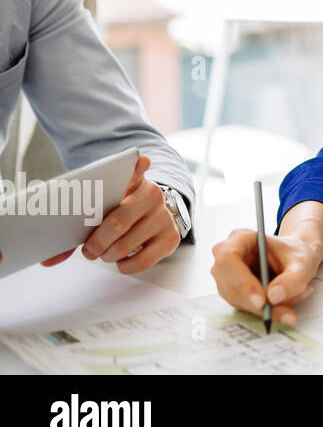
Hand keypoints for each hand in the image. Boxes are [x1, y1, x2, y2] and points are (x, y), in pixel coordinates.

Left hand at [67, 154, 181, 272]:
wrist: (150, 218)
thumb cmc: (118, 212)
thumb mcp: (101, 209)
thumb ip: (75, 226)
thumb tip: (47, 260)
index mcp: (133, 181)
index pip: (135, 170)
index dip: (137, 166)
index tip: (140, 161)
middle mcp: (152, 195)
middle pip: (118, 222)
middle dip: (96, 242)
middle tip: (88, 251)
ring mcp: (163, 216)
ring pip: (126, 245)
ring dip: (108, 255)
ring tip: (104, 253)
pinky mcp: (171, 237)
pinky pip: (143, 260)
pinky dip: (125, 265)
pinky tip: (121, 259)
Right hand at [210, 229, 318, 326]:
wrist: (296, 260)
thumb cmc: (295, 254)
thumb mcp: (303, 262)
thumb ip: (293, 278)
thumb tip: (274, 296)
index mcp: (240, 239)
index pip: (228, 259)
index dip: (242, 281)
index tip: (262, 301)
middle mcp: (228, 259)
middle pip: (231, 285)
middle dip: (256, 303)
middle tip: (283, 313)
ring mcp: (228, 278)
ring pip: (239, 301)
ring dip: (265, 309)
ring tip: (292, 303)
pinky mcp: (235, 294)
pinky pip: (246, 308)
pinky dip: (267, 311)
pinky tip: (285, 305)